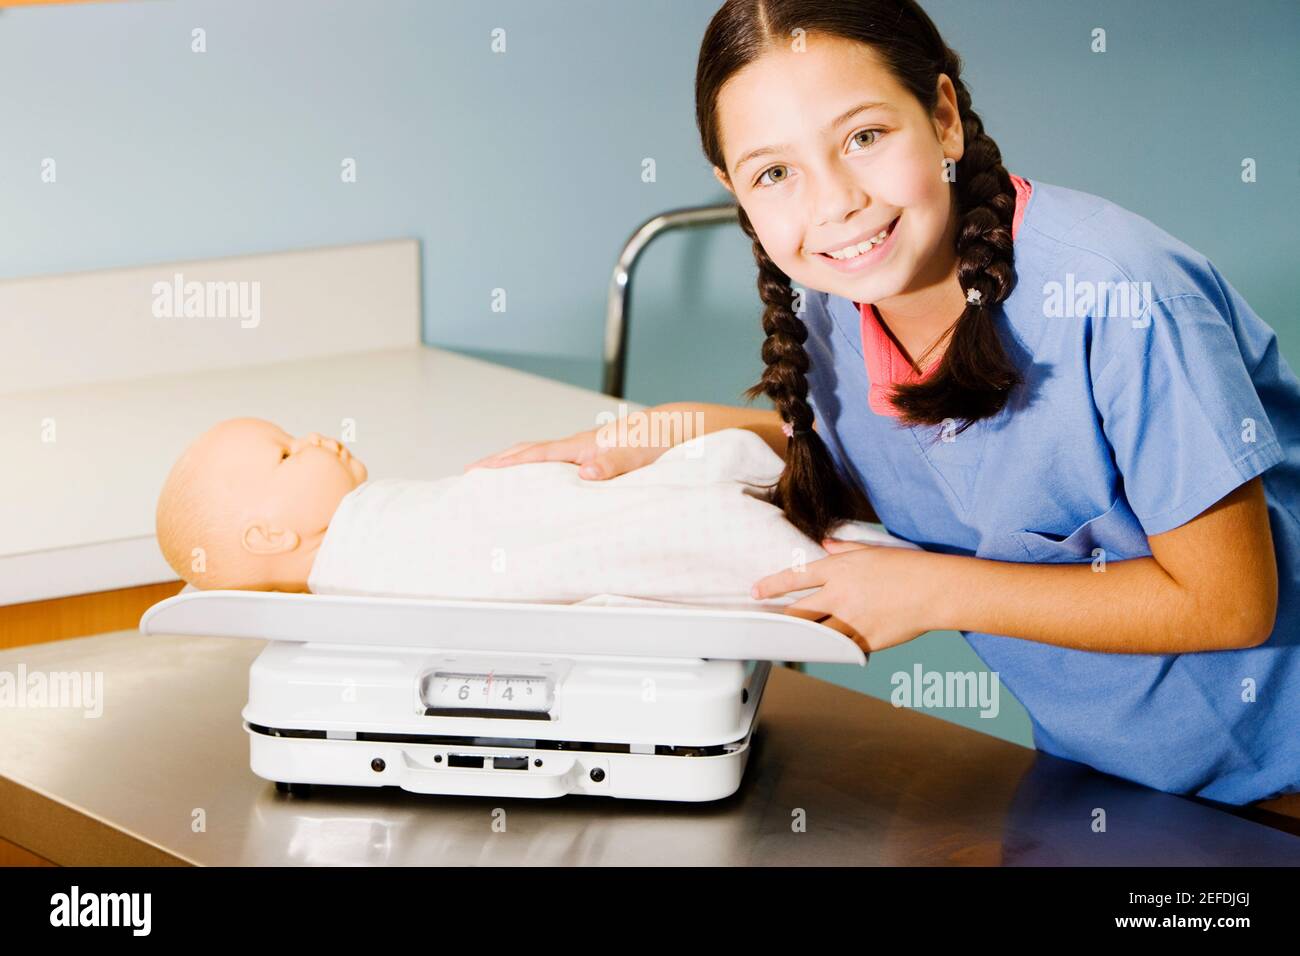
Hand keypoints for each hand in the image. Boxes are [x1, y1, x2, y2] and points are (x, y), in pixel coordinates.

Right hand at [462, 412, 676, 479]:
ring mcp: (587, 450)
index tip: (476, 472)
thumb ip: (615, 464)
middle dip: (499, 462)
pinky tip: (539, 482)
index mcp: (585, 445)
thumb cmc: (663, 441)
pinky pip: (558, 463)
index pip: (536, 455)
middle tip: (469, 474)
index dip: (505, 465)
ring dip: (515, 465)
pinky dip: (538, 469)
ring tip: (493, 480)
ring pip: (541, 457)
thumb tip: (585, 472)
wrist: (681, 428)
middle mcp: (581, 445)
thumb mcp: (641, 456)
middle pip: (530, 451)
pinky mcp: (596, 456)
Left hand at [750, 537, 937, 652]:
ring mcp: (851, 621)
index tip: (755, 592)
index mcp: (838, 570)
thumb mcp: (871, 550)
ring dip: (804, 637)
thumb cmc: (906, 567)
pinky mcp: (865, 641)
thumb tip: (825, 544)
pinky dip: (835, 648)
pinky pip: (841, 649)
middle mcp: (839, 596)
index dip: (770, 585)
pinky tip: (831, 648)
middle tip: (772, 622)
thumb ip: (843, 549)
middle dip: (783, 619)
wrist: (934, 590)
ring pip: (815, 635)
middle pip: (798, 612)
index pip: (794, 578)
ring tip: (793, 640)